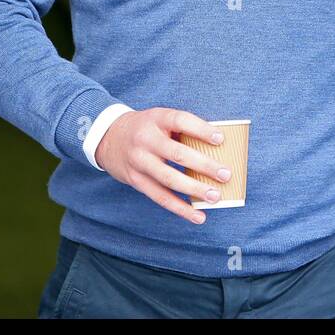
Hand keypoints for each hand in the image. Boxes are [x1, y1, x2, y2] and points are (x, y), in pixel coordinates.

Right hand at [94, 108, 231, 223]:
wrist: (109, 136)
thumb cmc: (147, 128)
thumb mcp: (160, 119)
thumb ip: (183, 130)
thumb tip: (217, 149)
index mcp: (156, 118)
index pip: (180, 121)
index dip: (201, 129)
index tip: (220, 139)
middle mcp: (145, 139)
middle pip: (177, 153)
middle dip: (204, 165)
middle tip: (225, 175)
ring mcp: (139, 161)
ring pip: (169, 178)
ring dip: (194, 189)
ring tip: (215, 197)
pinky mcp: (136, 180)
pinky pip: (160, 197)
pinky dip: (180, 208)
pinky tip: (197, 215)